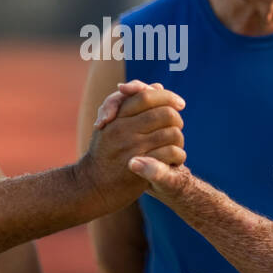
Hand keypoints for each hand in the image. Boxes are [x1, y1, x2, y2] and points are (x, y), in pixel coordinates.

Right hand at [81, 82, 185, 209]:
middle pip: (164, 113)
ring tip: (177, 143)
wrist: (92, 186)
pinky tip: (176, 159)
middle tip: (178, 125)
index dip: (167, 96)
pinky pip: (170, 154)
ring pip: (171, 133)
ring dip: (179, 138)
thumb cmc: (104, 153)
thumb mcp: (112, 125)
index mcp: (116, 117)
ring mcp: (132, 149)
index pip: (146, 96)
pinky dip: (178, 155)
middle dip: (177, 118)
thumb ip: (133, 104)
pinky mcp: (141, 168)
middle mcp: (123, 130)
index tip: (180, 103)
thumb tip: (158, 86)